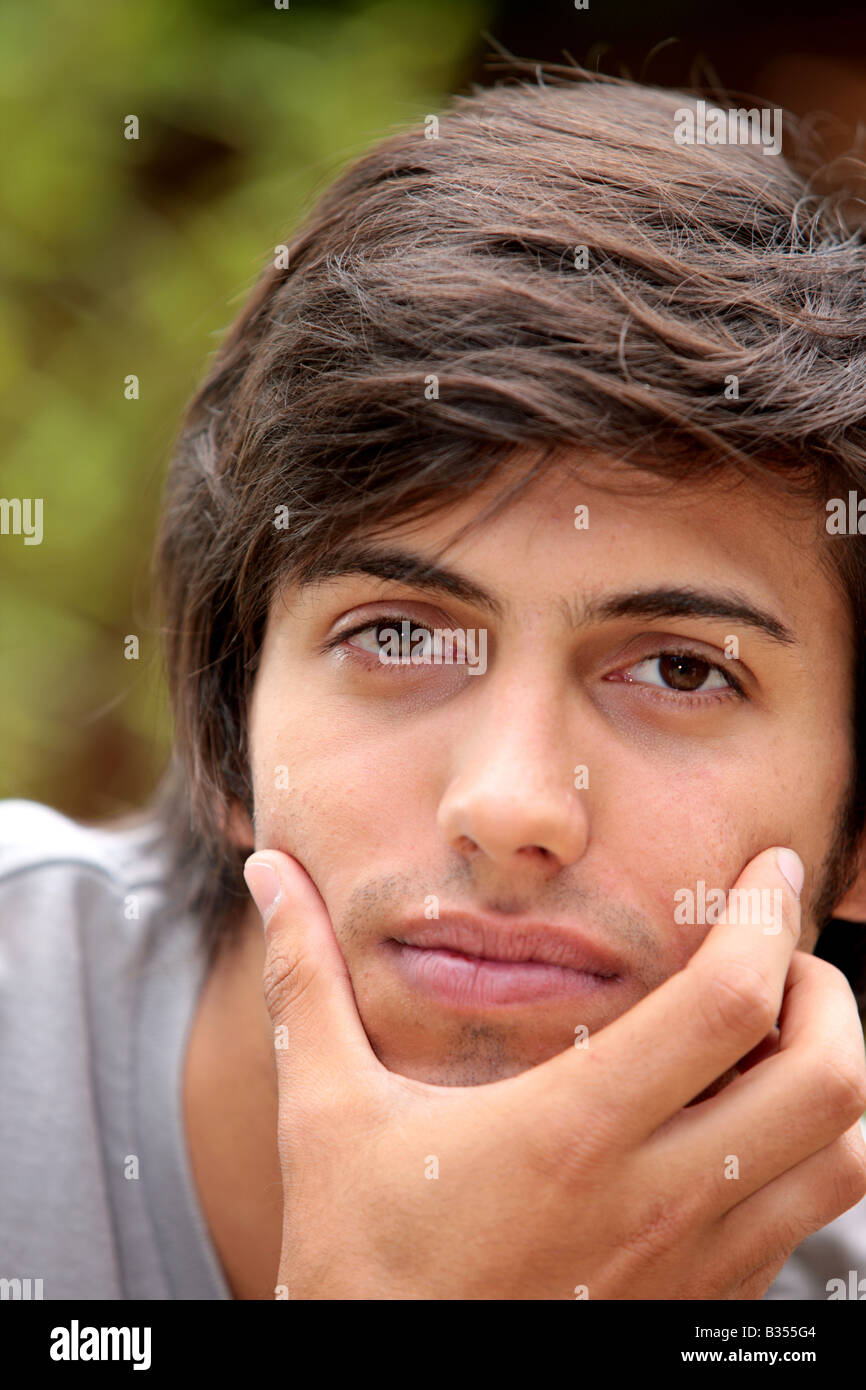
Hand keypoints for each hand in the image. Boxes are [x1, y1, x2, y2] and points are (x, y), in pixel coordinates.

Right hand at [244, 846, 865, 1299]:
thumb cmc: (360, 1262)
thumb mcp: (325, 1112)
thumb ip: (304, 980)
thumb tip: (269, 875)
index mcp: (572, 1130)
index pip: (728, 1005)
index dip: (768, 923)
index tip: (767, 872)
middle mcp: (657, 1199)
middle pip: (830, 1079)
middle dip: (833, 995)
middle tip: (786, 958)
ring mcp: (694, 1265)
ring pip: (841, 1158)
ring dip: (837, 1077)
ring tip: (780, 1035)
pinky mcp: (703, 1308)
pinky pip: (805, 1220)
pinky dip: (807, 1150)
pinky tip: (740, 1120)